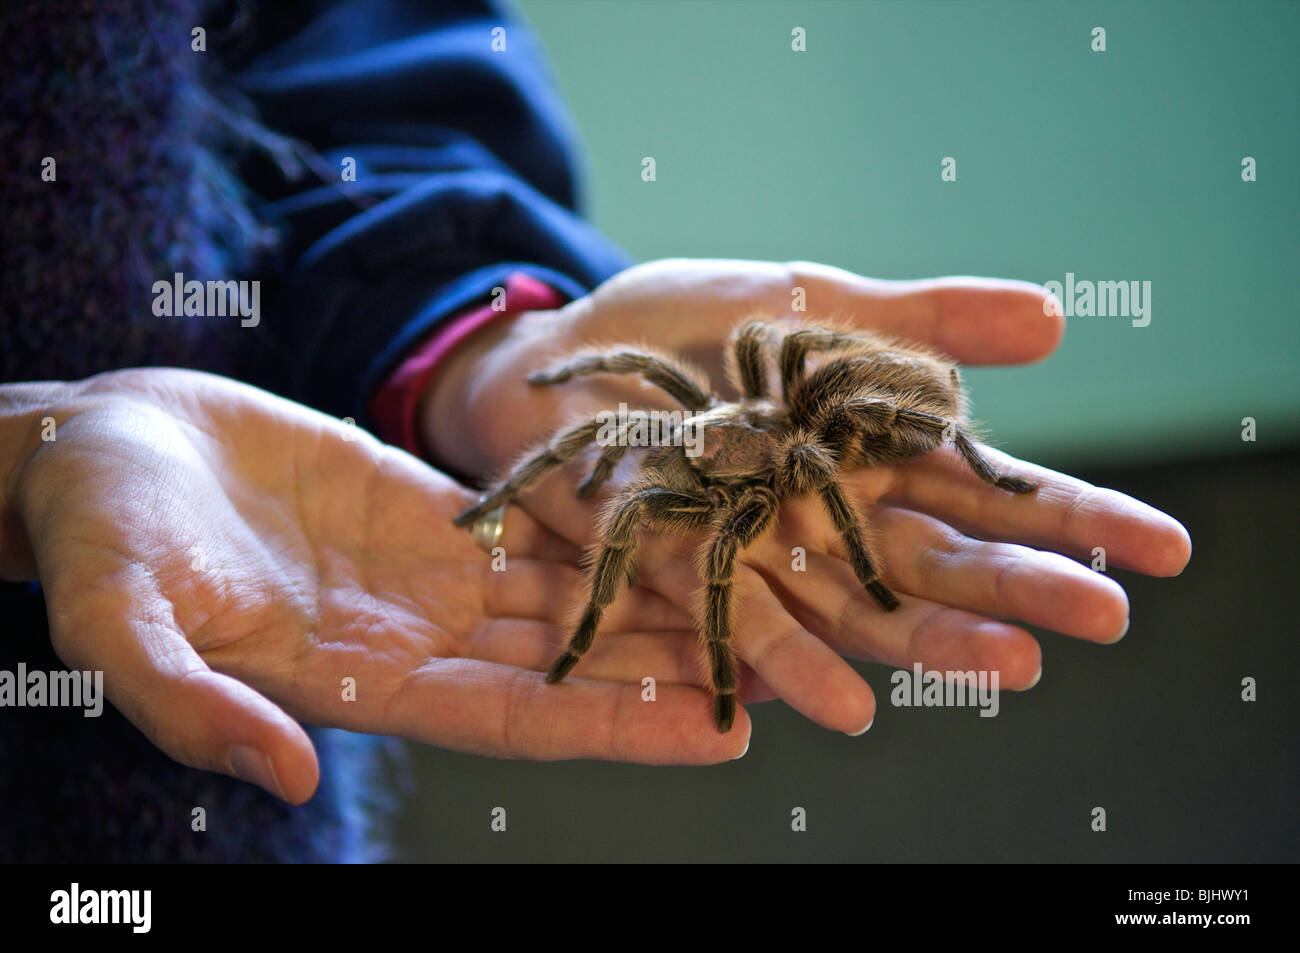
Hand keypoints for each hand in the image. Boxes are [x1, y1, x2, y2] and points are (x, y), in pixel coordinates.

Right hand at [0, 369, 745, 802]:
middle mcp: (419, 633)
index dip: (619, 726)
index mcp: (364, 680)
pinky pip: (540, 512)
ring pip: (575, 586)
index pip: (520, 717)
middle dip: (678, 661)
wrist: (94, 452)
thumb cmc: (93, 542)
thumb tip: (285, 780)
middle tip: (791, 664)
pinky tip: (677, 504)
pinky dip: (609, 514)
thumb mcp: (118, 626)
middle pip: (577, 657)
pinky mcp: (430, 502)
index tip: (722, 732)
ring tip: (764, 583)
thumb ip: (196, 705)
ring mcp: (431, 566)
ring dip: (664, 589)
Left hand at [425, 258, 1191, 733]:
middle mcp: (831, 511)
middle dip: (1023, 588)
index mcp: (873, 445)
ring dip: (936, 643)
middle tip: (1113, 617)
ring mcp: (766, 549)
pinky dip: (795, 664)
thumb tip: (1055, 320)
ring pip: (863, 610)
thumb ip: (921, 322)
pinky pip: (747, 624)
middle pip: (941, 560)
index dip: (1070, 517)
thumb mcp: (812, 303)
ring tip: (1016, 669)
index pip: (991, 491)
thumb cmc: (682, 326)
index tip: (1159, 547)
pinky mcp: (690, 572)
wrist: (559, 359)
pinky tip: (849, 706)